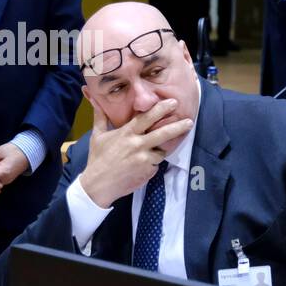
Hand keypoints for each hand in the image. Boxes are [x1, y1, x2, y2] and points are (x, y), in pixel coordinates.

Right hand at [78, 96, 193, 209]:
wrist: (98, 185)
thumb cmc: (97, 159)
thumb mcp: (97, 136)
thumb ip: (100, 117)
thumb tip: (95, 100)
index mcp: (126, 133)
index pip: (147, 118)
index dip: (161, 109)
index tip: (173, 102)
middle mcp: (137, 145)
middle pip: (163, 133)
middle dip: (178, 126)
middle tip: (190, 121)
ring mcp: (144, 159)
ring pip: (161, 152)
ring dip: (158, 151)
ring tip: (148, 153)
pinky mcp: (147, 172)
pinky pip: (155, 165)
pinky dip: (151, 164)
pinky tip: (140, 167)